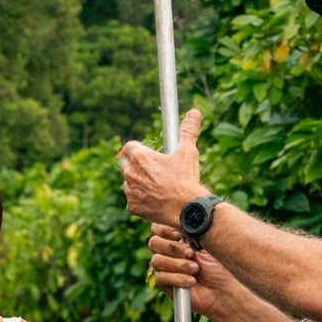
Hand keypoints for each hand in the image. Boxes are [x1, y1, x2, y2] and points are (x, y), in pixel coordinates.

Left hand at [118, 106, 206, 226]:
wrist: (186, 209)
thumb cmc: (186, 179)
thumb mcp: (187, 152)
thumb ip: (188, 131)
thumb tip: (194, 112)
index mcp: (140, 157)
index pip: (129, 147)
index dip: (138, 150)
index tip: (147, 154)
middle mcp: (130, 172)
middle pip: (127, 165)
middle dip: (137, 167)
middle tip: (155, 173)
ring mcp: (129, 191)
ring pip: (129, 184)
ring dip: (138, 184)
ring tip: (157, 188)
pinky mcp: (132, 207)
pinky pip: (133, 201)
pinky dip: (141, 201)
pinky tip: (155, 201)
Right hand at [147, 224, 235, 317]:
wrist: (224, 289)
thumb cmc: (220, 264)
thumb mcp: (209, 241)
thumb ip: (193, 228)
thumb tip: (181, 217)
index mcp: (177, 237)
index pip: (158, 228)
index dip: (165, 230)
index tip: (180, 235)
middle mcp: (169, 251)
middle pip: (154, 243)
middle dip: (173, 248)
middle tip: (191, 253)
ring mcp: (166, 268)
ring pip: (156, 261)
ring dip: (177, 264)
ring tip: (195, 269)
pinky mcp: (166, 285)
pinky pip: (161, 278)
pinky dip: (178, 278)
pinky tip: (191, 281)